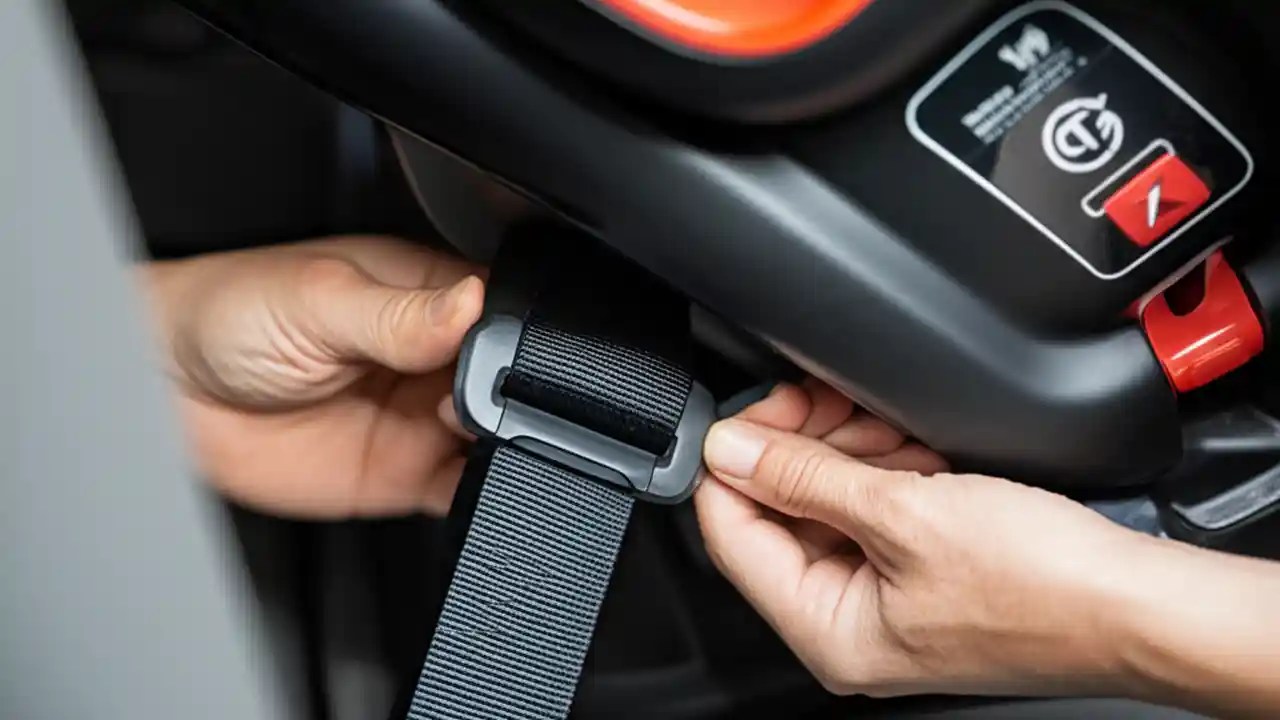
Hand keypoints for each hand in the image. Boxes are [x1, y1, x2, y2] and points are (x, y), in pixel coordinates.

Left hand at [145, 236, 483, 517]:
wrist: (162, 395)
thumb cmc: (226, 316)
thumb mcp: (317, 301)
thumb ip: (400, 313)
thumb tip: (473, 302)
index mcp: (423, 293)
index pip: (499, 311)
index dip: (512, 337)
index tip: (495, 355)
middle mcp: (432, 356)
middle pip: (508, 379)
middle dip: (507, 395)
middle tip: (459, 402)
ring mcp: (421, 416)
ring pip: (494, 437)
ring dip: (498, 446)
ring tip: (452, 437)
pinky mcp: (404, 473)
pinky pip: (461, 490)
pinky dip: (477, 494)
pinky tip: (460, 481)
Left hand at [695, 381, 1148, 698]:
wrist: (1140, 604)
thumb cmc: (1045, 586)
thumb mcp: (905, 512)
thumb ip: (805, 476)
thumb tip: (733, 447)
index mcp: (827, 632)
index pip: (731, 537)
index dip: (731, 465)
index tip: (748, 412)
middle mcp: (847, 625)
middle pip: (778, 516)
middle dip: (798, 449)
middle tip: (820, 400)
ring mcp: (885, 599)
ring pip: (825, 506)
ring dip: (844, 453)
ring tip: (879, 424)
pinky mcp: (920, 573)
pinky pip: (872, 513)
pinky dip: (882, 472)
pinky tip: (909, 448)